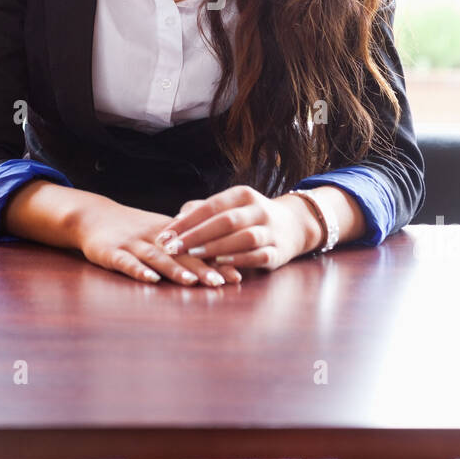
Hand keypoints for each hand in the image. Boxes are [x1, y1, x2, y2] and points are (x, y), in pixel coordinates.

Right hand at [74, 196, 242, 286]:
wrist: (92, 216)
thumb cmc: (131, 230)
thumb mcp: (159, 233)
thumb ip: (184, 246)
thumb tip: (219, 260)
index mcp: (169, 234)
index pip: (197, 248)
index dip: (216, 262)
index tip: (236, 275)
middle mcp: (154, 238)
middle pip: (181, 254)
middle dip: (202, 268)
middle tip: (223, 282)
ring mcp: (132, 244)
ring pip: (157, 257)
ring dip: (174, 270)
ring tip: (191, 281)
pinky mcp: (111, 252)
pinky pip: (126, 262)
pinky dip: (138, 271)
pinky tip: (150, 280)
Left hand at [152, 186, 316, 273]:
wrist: (294, 225)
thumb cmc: (249, 217)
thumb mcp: (230, 207)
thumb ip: (202, 211)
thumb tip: (175, 220)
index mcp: (242, 195)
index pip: (211, 206)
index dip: (186, 221)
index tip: (164, 235)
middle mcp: (258, 210)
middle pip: (225, 220)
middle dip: (196, 235)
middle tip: (172, 248)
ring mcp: (270, 231)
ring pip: (243, 237)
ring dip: (217, 246)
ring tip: (193, 254)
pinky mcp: (279, 252)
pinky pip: (259, 255)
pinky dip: (240, 259)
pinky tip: (221, 263)